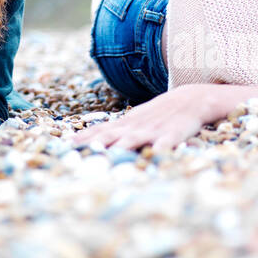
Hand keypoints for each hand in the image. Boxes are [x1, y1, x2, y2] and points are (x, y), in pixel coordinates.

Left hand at [71, 83, 227, 151]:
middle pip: (111, 135)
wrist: (191, 99)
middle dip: (95, 144)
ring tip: (108, 157)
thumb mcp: (136, 120)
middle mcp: (136, 126)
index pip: (100, 131)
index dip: (84, 138)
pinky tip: (151, 159)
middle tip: (78, 153)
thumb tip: (91, 142)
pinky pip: (164, 145)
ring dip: (120, 147)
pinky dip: (157, 152)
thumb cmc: (159, 114)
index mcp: (126, 123)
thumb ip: (116, 131)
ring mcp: (153, 130)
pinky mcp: (172, 136)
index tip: (66, 146)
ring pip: (134, 139)